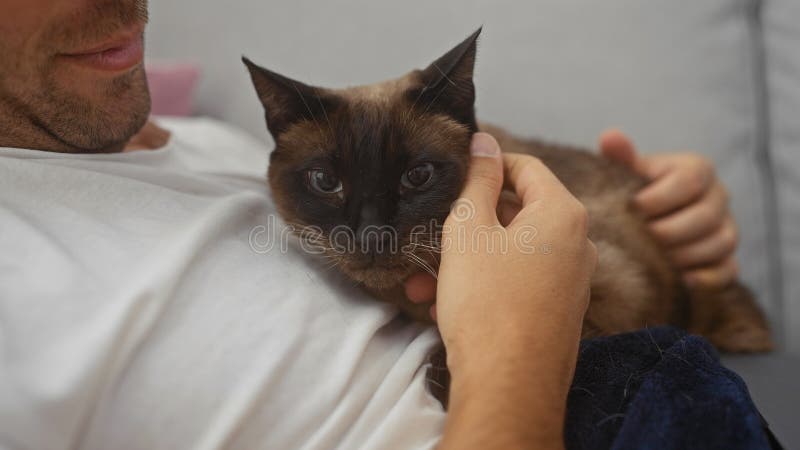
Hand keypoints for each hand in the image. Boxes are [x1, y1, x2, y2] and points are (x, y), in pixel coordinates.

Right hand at [436, 132, 595, 448]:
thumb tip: (485, 142)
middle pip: (518, 211)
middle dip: (468, 221)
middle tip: (432, 229)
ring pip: (511, 251)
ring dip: (466, 257)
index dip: (487, 165)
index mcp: (563, 214)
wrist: (509, 385)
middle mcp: (577, 244)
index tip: (455, 174)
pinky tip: (441, 299)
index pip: (526, 166)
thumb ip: (477, 180)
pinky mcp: (557, 311)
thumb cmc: (488, 303)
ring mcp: (570, 281)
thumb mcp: (470, 230)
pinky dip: (482, 282)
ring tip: (424, 275)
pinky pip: (517, 281)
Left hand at [599, 129, 738, 288]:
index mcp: (698, 170)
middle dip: (667, 231)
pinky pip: (727, 271)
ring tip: (652, 259)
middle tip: (639, 239)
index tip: (631, 209)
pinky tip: (678, 279)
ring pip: (719, 243)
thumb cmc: (636, 193)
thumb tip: (610, 136)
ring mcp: (727, 229)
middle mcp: (719, 197)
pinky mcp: (727, 259)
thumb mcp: (628, 173)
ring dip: (683, 255)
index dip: (658, 198)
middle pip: (705, 215)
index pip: (689, 181)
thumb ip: (621, 157)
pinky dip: (704, 278)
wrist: (648, 222)